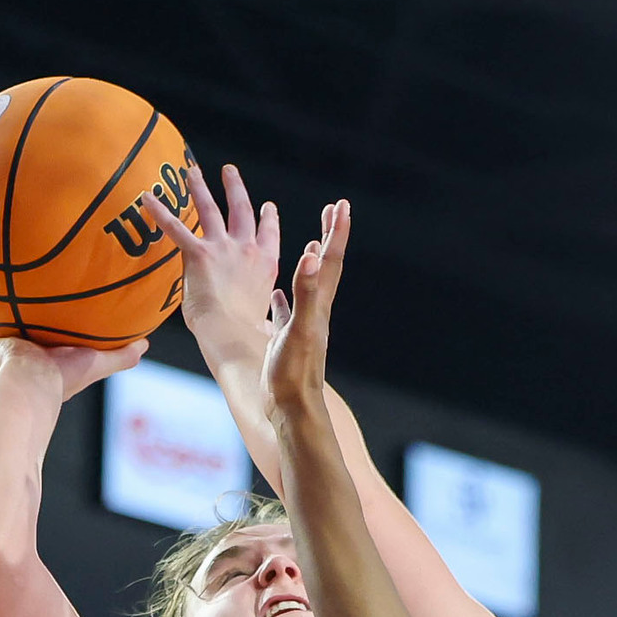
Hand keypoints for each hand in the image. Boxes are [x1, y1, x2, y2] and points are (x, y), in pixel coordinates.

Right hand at [0, 308, 144, 402]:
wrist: (31, 383)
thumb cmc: (63, 377)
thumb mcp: (97, 362)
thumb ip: (121, 356)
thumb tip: (146, 344)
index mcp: (50, 364)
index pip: (55, 349)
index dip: (59, 340)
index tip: (60, 330)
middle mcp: (26, 359)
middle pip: (26, 338)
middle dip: (26, 326)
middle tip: (25, 309)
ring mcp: (6, 354)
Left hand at [145, 162, 280, 374]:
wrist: (234, 337)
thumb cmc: (248, 336)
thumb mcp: (262, 319)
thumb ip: (258, 311)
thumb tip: (259, 327)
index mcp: (266, 265)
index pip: (269, 234)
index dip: (269, 219)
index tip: (268, 207)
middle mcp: (247, 250)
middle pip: (242, 210)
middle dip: (235, 188)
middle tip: (229, 172)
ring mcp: (223, 248)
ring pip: (210, 209)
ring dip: (200, 187)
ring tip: (191, 171)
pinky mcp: (199, 254)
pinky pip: (175, 228)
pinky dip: (159, 212)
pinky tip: (146, 197)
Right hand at [260, 200, 349, 428]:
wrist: (292, 412)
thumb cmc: (294, 375)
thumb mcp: (299, 329)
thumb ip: (306, 292)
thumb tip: (313, 255)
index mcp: (318, 306)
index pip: (330, 261)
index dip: (336, 232)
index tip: (341, 204)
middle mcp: (315, 313)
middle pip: (325, 267)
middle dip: (330, 237)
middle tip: (333, 211)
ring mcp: (303, 328)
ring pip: (309, 286)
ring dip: (311, 262)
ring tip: (311, 242)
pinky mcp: (288, 342)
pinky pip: (287, 312)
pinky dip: (284, 296)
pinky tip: (276, 294)